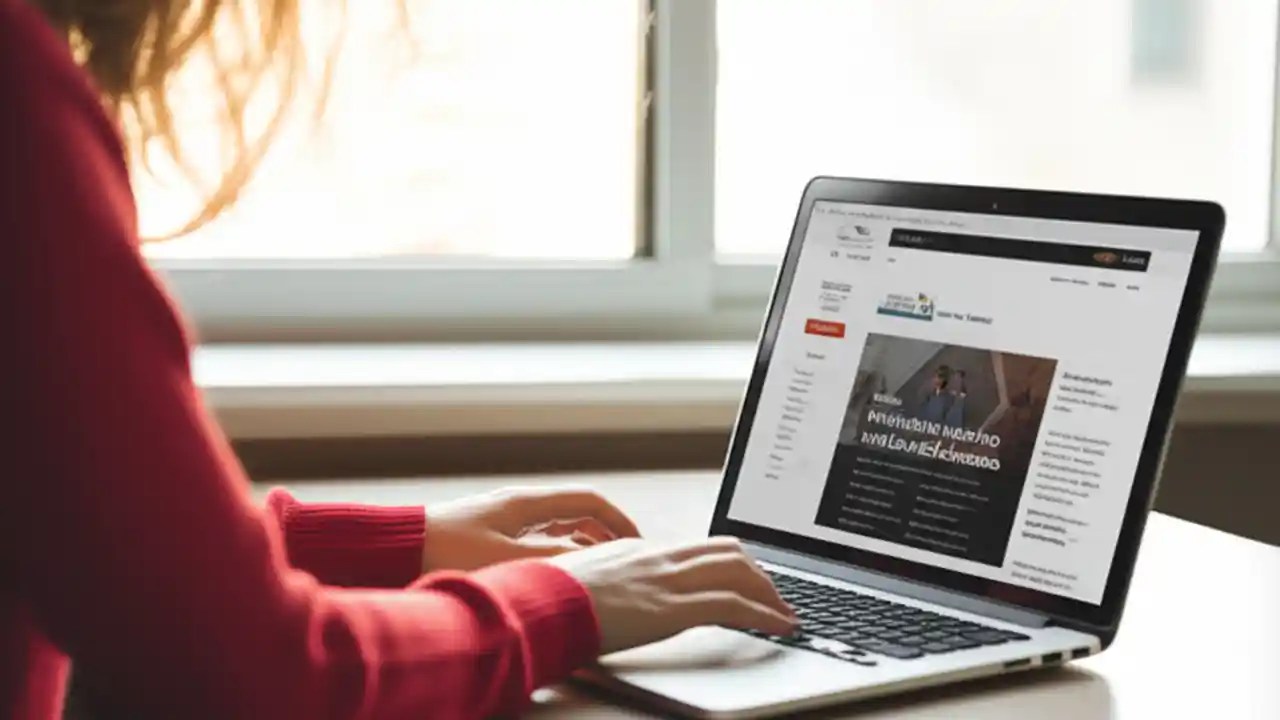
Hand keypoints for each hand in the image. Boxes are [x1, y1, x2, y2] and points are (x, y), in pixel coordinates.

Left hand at [423, 485, 640, 571]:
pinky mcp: (494, 534)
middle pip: (579, 513)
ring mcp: (508, 518)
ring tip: (603, 569)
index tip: (639, 543)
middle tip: (628, 560)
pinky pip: (542, 537)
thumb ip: (552, 559)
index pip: (589, 501)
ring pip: (561, 526)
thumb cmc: (446, 551)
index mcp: (528, 502)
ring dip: (586, 544)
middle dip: (607, 534)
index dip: (619, 520)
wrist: (398, 548)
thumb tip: (592, 561)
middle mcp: (522, 505)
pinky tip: (565, 572)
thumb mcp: (506, 558)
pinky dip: (562, 551)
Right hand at [548, 536, 797, 654]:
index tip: (744, 576)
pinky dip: (766, 614)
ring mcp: (666, 579)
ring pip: (738, 571)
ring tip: (783, 613)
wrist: (534, 605)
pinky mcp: (672, 607)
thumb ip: (603, 586)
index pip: (697, 546)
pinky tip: (780, 626)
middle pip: (725, 550)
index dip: (729, 560)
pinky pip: (734, 604)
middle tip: (773, 594)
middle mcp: (656, 556)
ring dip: (768, 592)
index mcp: (636, 550)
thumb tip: (606, 602)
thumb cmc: (544, 601)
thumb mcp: (578, 585)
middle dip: (757, 572)